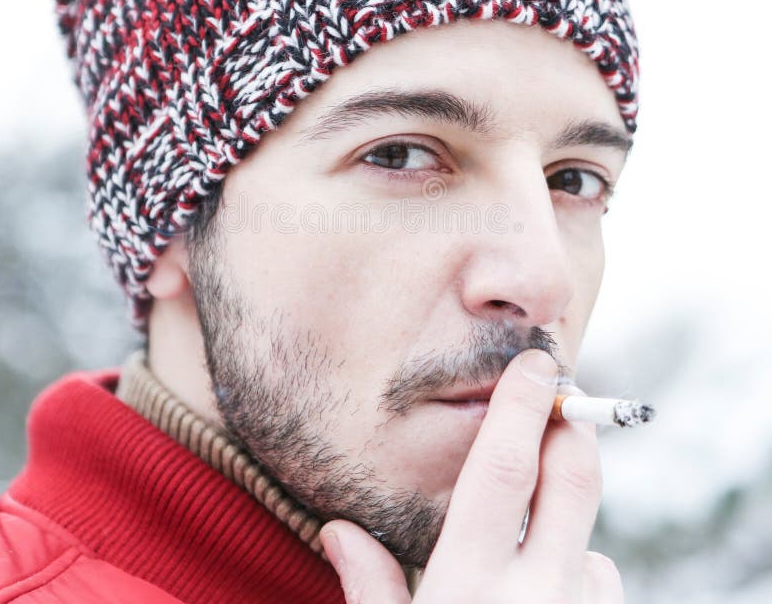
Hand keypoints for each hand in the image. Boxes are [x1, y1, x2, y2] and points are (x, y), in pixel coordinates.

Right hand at [319, 349, 622, 602]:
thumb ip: (371, 589)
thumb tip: (338, 528)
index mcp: (472, 586)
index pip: (501, 470)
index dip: (519, 406)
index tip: (536, 361)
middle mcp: (540, 594)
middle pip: (572, 478)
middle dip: (571, 427)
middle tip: (561, 402)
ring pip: (591, 538)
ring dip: (568, 524)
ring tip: (531, 549)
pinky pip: (602, 582)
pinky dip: (580, 575)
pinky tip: (551, 601)